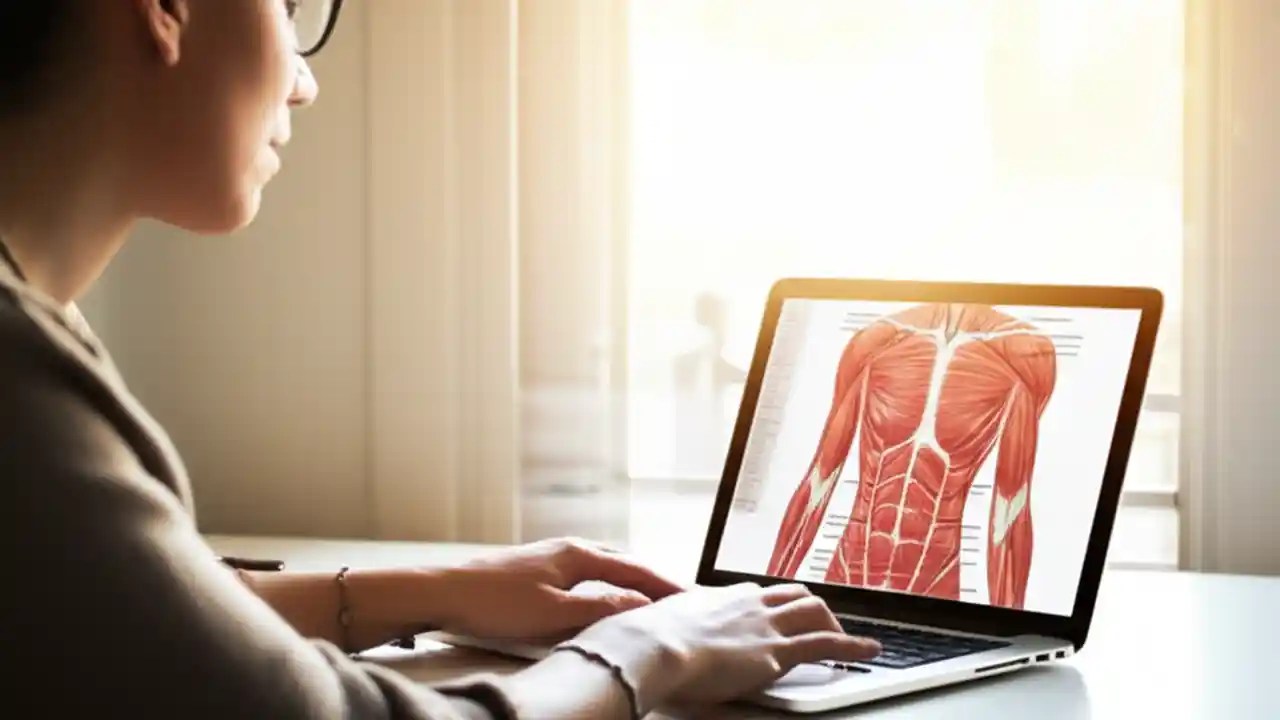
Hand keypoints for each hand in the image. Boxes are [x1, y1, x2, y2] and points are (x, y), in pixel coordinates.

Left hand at [430, 537, 685, 641]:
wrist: (442, 591)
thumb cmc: (493, 603)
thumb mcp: (552, 614)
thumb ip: (599, 608)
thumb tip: (640, 604)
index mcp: (578, 555)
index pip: (635, 569)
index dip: (665, 585)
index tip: (692, 599)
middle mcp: (569, 548)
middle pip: (624, 562)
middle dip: (652, 579)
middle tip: (680, 599)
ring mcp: (551, 556)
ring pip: (604, 566)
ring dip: (630, 580)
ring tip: (650, 598)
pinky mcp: (537, 569)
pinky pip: (586, 573)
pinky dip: (607, 583)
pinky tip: (604, 596)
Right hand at [565, 582, 880, 712]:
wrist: (649, 648)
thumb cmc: (638, 642)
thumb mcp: (644, 626)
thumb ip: (651, 628)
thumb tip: (630, 635)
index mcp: (714, 596)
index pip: (753, 592)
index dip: (769, 602)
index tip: (773, 609)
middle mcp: (745, 602)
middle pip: (790, 594)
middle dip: (807, 606)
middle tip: (816, 620)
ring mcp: (764, 623)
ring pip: (813, 611)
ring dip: (831, 623)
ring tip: (844, 637)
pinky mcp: (779, 650)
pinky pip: (828, 644)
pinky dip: (853, 646)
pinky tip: (868, 651)